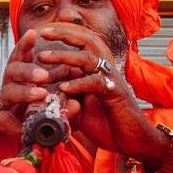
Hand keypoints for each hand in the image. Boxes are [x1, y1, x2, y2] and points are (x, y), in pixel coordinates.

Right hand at [0, 29, 73, 170]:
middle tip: (44, 74)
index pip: (21, 63)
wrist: (2, 165)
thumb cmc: (25, 140)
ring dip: (24, 92)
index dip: (26, 47)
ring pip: (6, 92)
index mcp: (18, 87)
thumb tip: (76, 104)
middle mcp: (4, 94)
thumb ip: (57, 111)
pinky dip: (12, 124)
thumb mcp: (43, 121)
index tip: (35, 33)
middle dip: (28, 69)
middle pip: (11, 71)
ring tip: (40, 94)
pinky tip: (22, 128)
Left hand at [34, 23, 165, 163]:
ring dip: (64, 56)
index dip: (63, 35)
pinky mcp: (116, 93)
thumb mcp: (80, 110)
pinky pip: (95, 83)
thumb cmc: (108, 125)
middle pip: (87, 40)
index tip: (40, 34)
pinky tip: (64, 87)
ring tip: (43, 57)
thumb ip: (66, 101)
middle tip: (41, 32)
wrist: (133, 140)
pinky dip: (78, 84)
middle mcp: (105, 70)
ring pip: (87, 58)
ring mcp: (111, 80)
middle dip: (64, 33)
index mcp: (96, 69)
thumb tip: (47, 97)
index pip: (81, 43)